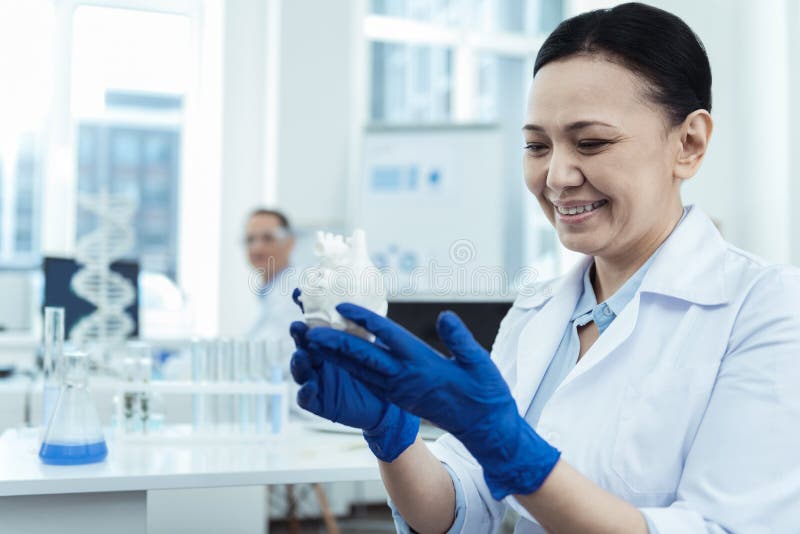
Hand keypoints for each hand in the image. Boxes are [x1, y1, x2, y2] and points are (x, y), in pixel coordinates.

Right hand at [289, 290, 418, 461]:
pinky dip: (306, 392)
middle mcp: (317, 357)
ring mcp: (315, 379)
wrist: (386, 405)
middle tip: (297, 326)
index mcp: (329, 341)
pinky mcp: (318, 402)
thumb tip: (372, 296)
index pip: (313, 320)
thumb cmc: (378, 372)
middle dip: (298, 333)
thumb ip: (367, 327)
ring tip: (301, 354)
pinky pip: (306, 398)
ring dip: (298, 361)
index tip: (298, 293)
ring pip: (300, 368)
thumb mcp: (374, 346)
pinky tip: (311, 386)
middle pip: (302, 342)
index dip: (303, 306)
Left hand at [306, 303, 560, 498]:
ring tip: (314, 343)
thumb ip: (460, 340)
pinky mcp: (401, 397)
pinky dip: (352, 368)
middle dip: (334, 342)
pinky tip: (340, 360)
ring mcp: (400, 391)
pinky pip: (370, 381)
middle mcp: (405, 379)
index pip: (386, 338)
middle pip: (363, 356)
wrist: (484, 428)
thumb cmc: (486, 394)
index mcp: (422, 366)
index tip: (341, 306)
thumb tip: (445, 316)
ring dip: (336, 356)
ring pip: (361, 371)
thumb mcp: (479, 363)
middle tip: (308, 330)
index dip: (363, 320)